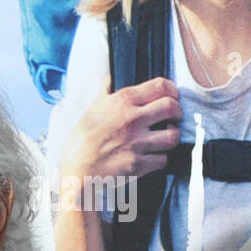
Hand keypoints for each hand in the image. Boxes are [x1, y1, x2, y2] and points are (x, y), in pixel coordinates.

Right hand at [60, 77, 180, 186]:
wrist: (74, 171)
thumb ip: (105, 94)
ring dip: (171, 136)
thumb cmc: (80, 142)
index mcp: (121, 102)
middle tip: (173, 117)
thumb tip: (110, 79)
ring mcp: (136, 143)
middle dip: (177, 112)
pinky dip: (160, 158)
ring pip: (173, 135)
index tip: (171, 95)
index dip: (171, 89)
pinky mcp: (138, 164)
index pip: (160, 86)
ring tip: (165, 137)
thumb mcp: (90, 111)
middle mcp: (132, 120)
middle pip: (172, 107)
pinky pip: (163, 159)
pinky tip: (153, 156)